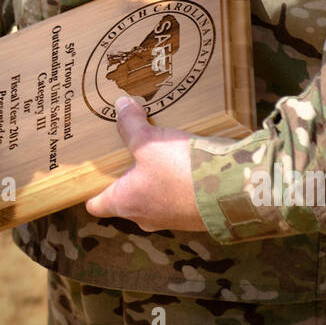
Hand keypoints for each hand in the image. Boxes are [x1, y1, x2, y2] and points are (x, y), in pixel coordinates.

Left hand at [84, 96, 206, 232]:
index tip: (94, 171)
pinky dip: (179, 182)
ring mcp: (171, 219)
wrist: (233, 192)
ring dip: (156, 177)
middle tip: (129, 150)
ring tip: (161, 150)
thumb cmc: (182, 171)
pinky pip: (179, 196)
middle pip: (126, 197)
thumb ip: (131, 124)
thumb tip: (121, 105)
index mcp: (125, 202)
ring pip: (154, 197)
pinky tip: (186, 160)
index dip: (91, 188)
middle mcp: (145, 216)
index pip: (96, 204)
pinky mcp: (195, 215)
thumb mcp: (150, 141)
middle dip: (127, 175)